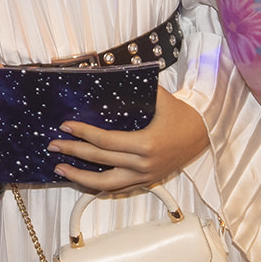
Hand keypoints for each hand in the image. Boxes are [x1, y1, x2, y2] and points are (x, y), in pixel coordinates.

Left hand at [50, 87, 209, 191]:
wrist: (205, 133)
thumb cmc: (182, 114)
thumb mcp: (160, 97)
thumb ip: (135, 87)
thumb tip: (106, 74)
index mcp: (145, 144)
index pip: (105, 141)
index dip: (82, 134)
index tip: (66, 126)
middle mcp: (144, 164)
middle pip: (100, 161)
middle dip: (73, 152)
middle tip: (54, 145)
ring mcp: (145, 176)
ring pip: (106, 184)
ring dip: (80, 178)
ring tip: (61, 168)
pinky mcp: (147, 181)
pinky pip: (118, 187)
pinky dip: (98, 184)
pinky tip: (83, 179)